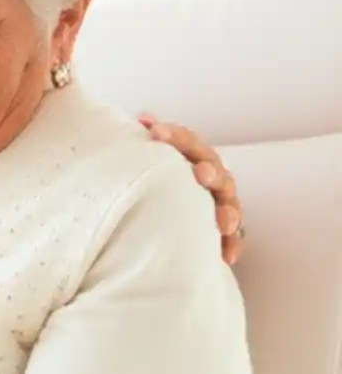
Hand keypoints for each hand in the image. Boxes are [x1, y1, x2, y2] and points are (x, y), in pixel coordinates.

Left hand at [139, 114, 243, 264]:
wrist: (157, 212)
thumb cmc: (145, 179)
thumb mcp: (139, 161)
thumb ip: (138, 140)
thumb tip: (142, 116)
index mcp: (187, 154)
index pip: (184, 139)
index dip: (172, 135)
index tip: (154, 132)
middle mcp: (207, 173)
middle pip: (213, 167)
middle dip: (208, 169)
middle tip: (200, 174)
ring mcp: (219, 199)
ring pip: (229, 201)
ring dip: (227, 211)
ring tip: (223, 222)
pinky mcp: (225, 227)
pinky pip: (235, 236)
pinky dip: (232, 245)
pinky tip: (227, 256)